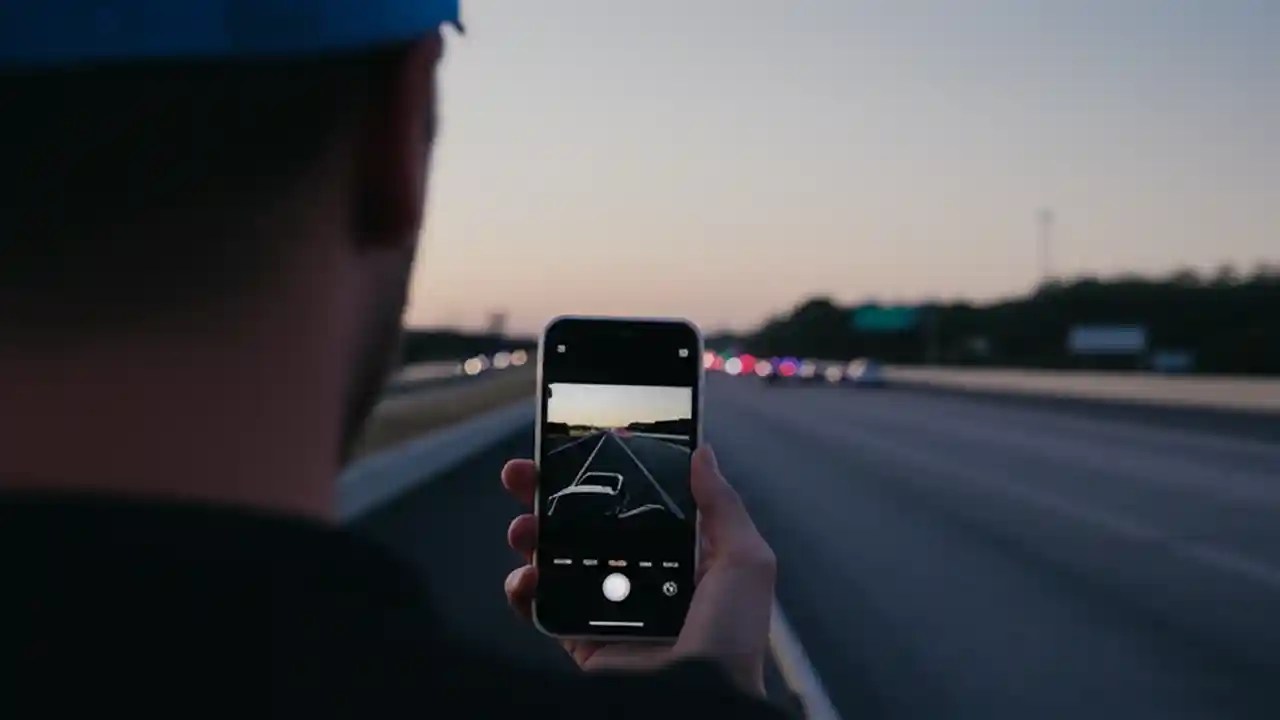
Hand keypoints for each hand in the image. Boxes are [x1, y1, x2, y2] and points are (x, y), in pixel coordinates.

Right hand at [501, 445, 775, 695]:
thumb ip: (721, 504)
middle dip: (547, 494)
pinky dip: (523, 591)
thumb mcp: (745, 560)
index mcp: (676, 554)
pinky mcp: (581, 639)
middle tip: (522, 473)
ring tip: (521, 527)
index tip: (578, 445)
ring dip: (530, 536)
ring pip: (553, 560)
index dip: (603, 473)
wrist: (702, 699)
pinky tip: (525, 578)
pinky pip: (542, 609)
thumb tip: (703, 453)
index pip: (631, 502)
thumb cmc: (733, 636)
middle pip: (580, 524)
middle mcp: (637, 576)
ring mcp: (605, 608)